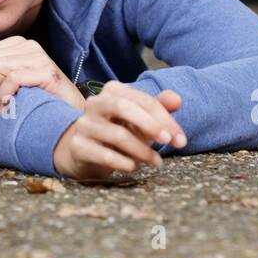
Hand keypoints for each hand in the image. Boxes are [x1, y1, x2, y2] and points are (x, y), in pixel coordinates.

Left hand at [0, 36, 85, 114]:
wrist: (68, 118)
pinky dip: (7, 94)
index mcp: (16, 44)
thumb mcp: (10, 82)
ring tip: (7, 105)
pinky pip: (12, 78)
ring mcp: (38, 56)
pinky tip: (12, 104)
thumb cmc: (37, 101)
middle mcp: (27, 45)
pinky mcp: (47, 71)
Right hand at [52, 82, 185, 179]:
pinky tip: (134, 166)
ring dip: (142, 151)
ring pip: (117, 134)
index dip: (165, 119)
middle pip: (123, 107)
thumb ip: (158, 108)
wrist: (84, 151)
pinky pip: (104, 154)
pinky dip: (124, 162)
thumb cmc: (119, 131)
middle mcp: (95, 103)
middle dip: (150, 125)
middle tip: (167, 142)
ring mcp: (84, 124)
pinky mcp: (77, 146)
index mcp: (113, 91)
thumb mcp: (140, 119)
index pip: (143, 100)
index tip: (180, 139)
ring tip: (156, 162)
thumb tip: (177, 99)